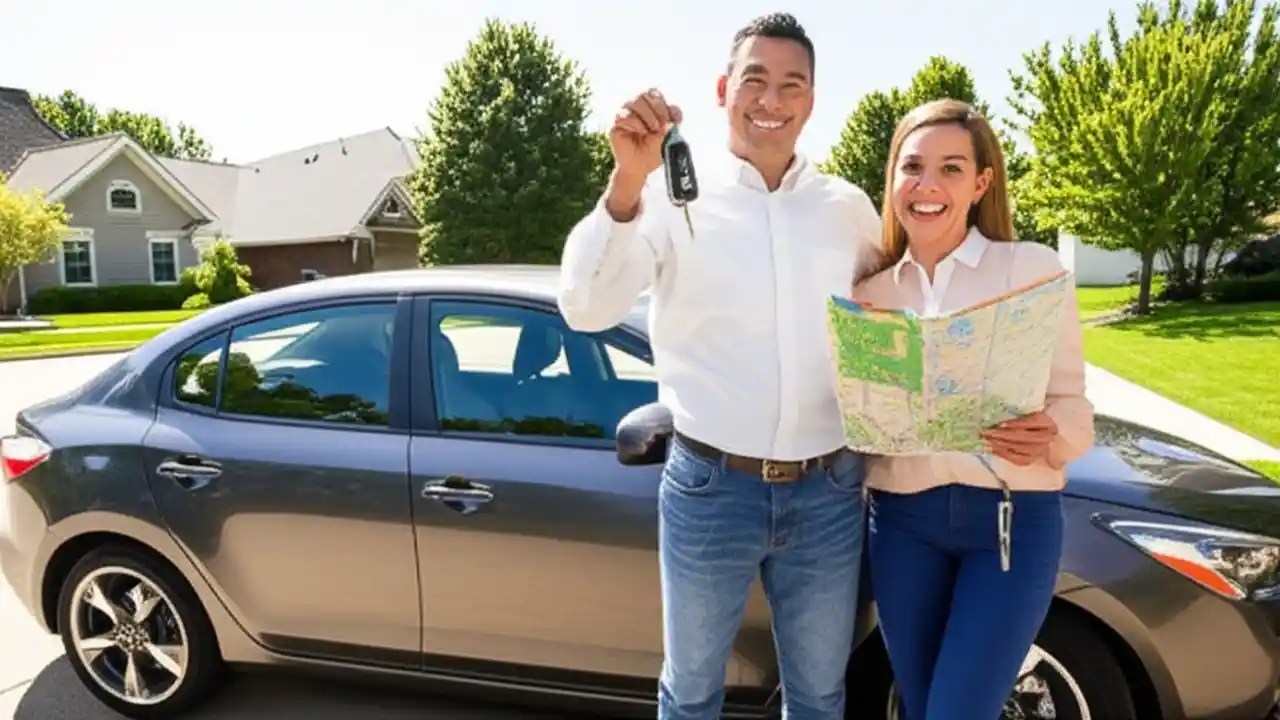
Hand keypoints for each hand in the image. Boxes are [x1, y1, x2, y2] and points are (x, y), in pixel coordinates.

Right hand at [604, 88, 681, 220]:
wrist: (640, 168)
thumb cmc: (653, 153)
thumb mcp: (668, 136)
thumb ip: (672, 122)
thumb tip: (674, 115)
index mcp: (650, 109)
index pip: (656, 95)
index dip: (665, 105)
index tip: (674, 119)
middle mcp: (637, 110)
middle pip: (646, 95)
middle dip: (658, 108)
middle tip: (662, 125)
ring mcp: (626, 116)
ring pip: (635, 103)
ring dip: (647, 115)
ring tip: (652, 130)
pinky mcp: (616, 125)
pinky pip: (623, 115)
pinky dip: (635, 122)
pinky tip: (641, 132)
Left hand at [982, 411, 1057, 466]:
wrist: (1039, 438)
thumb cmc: (1029, 421)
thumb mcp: (1027, 414)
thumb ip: (1017, 413)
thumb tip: (997, 411)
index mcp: (1048, 423)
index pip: (1033, 421)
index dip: (1017, 423)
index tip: (1001, 423)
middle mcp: (1048, 438)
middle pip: (1024, 437)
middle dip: (1003, 434)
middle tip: (987, 432)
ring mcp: (1041, 451)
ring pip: (1020, 448)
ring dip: (1000, 444)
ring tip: (986, 440)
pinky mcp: (1032, 460)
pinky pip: (1017, 459)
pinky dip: (1003, 454)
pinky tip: (992, 449)